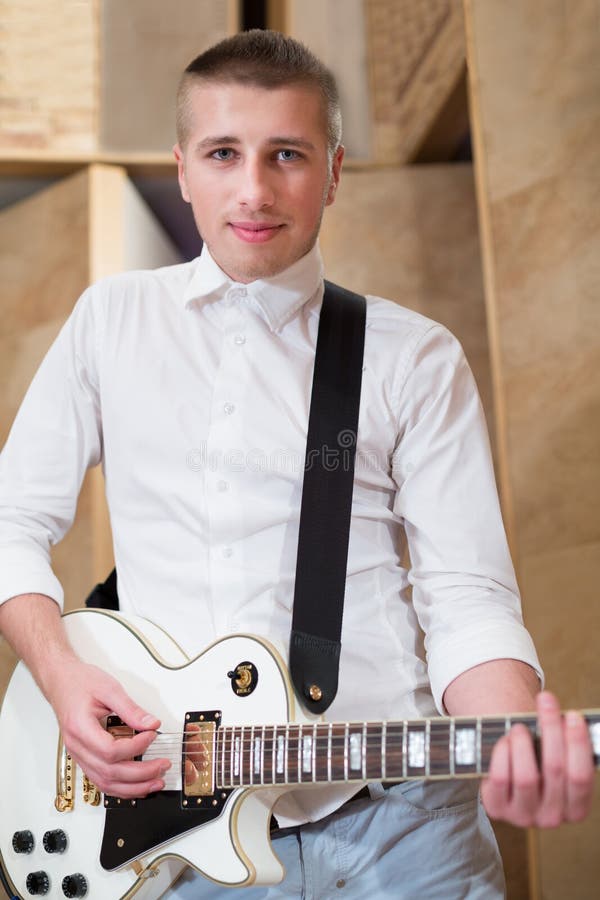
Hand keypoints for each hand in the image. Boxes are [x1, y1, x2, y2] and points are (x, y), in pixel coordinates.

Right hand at [47, 657, 170, 798]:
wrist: (61, 681)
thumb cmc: (79, 683)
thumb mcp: (109, 688)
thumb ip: (131, 708)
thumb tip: (151, 723)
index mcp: (80, 728)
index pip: (110, 750)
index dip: (135, 747)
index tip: (152, 735)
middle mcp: (77, 747)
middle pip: (109, 773)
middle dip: (140, 774)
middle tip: (162, 766)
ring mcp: (79, 754)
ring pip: (104, 783)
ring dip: (132, 788)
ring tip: (154, 782)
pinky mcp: (84, 756)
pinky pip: (100, 780)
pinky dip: (120, 787)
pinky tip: (136, 785)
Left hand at [481, 691, 594, 826]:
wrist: (510, 774)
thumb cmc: (540, 759)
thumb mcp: (559, 757)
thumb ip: (567, 744)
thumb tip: (573, 718)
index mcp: (576, 809)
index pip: (581, 777)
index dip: (578, 744)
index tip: (573, 715)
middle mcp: (552, 818)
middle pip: (555, 770)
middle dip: (551, 729)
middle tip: (546, 700)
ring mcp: (524, 816)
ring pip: (526, 777)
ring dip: (523, 743)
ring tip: (519, 726)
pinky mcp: (497, 809)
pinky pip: (500, 778)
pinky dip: (502, 753)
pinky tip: (505, 740)